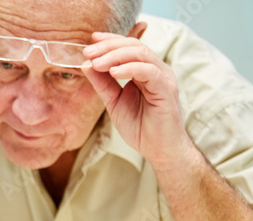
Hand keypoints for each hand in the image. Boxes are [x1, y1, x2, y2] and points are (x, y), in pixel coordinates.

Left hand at [82, 27, 195, 169]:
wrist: (158, 149)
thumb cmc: (139, 127)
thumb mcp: (114, 102)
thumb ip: (103, 83)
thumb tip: (86, 64)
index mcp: (144, 70)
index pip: (127, 47)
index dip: (109, 41)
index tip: (90, 40)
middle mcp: (155, 69)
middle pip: (133, 46)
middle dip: (108, 47)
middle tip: (88, 52)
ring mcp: (163, 77)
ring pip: (140, 54)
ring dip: (115, 56)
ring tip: (96, 62)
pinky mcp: (166, 88)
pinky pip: (148, 71)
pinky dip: (129, 68)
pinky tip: (113, 72)